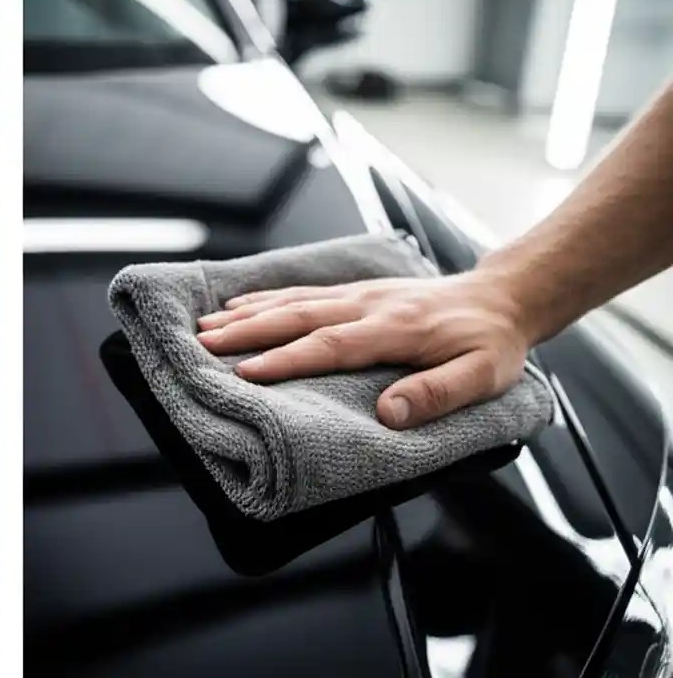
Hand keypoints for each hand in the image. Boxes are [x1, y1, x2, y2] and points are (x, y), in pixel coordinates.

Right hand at [195, 273, 531, 428]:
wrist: (502, 296)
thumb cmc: (491, 343)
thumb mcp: (484, 376)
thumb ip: (438, 394)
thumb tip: (389, 412)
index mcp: (395, 329)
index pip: (330, 345)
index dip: (286, 359)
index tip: (246, 372)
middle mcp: (368, 306)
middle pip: (297, 317)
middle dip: (247, 331)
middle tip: (203, 344)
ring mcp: (358, 295)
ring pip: (294, 301)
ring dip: (247, 313)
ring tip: (205, 325)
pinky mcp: (354, 292)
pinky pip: (303, 292)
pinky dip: (266, 297)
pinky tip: (238, 305)